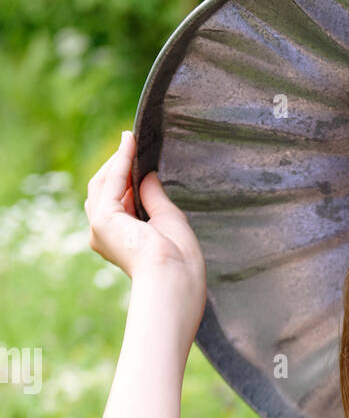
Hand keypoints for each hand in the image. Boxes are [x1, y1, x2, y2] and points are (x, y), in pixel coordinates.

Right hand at [85, 131, 206, 296]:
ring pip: (103, 184)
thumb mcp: (167, 219)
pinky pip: (111, 183)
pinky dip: (120, 162)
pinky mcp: (104, 220)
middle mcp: (103, 236)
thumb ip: (154, 197)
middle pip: (103, 191)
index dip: (124, 178)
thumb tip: (147, 174)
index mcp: (119, 241)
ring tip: (130, 140)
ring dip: (117, 160)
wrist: (175, 278)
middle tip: (131, 143)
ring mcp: (100, 228)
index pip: (115, 202)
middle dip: (117, 166)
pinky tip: (129, 146)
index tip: (135, 155)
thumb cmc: (178, 260)